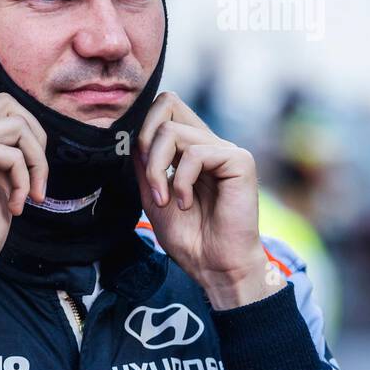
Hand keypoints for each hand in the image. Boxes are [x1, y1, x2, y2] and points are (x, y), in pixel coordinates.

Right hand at [0, 94, 47, 305]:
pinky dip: (25, 180)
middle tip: (37, 173)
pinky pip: (14, 154)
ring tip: (32, 193)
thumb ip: (4, 163)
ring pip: (17, 124)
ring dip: (37, 160)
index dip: (26, 135)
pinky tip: (16, 206)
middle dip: (35, 135)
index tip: (32, 173)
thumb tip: (31, 148)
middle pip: (7, 103)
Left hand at [134, 92, 284, 309]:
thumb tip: (130, 134)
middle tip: (150, 179)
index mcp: (189, 148)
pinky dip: (181, 181)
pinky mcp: (239, 161)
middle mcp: (208, 143)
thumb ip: (144, 163)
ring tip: (167, 200)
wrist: (214, 265)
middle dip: (145, 141)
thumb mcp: (153, 194)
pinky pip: (195, 153)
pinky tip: (185, 203)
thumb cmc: (188, 237)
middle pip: (167, 103)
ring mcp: (224, 150)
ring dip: (157, 170)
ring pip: (172, 132)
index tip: (139, 165)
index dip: (142, 126)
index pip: (164, 107)